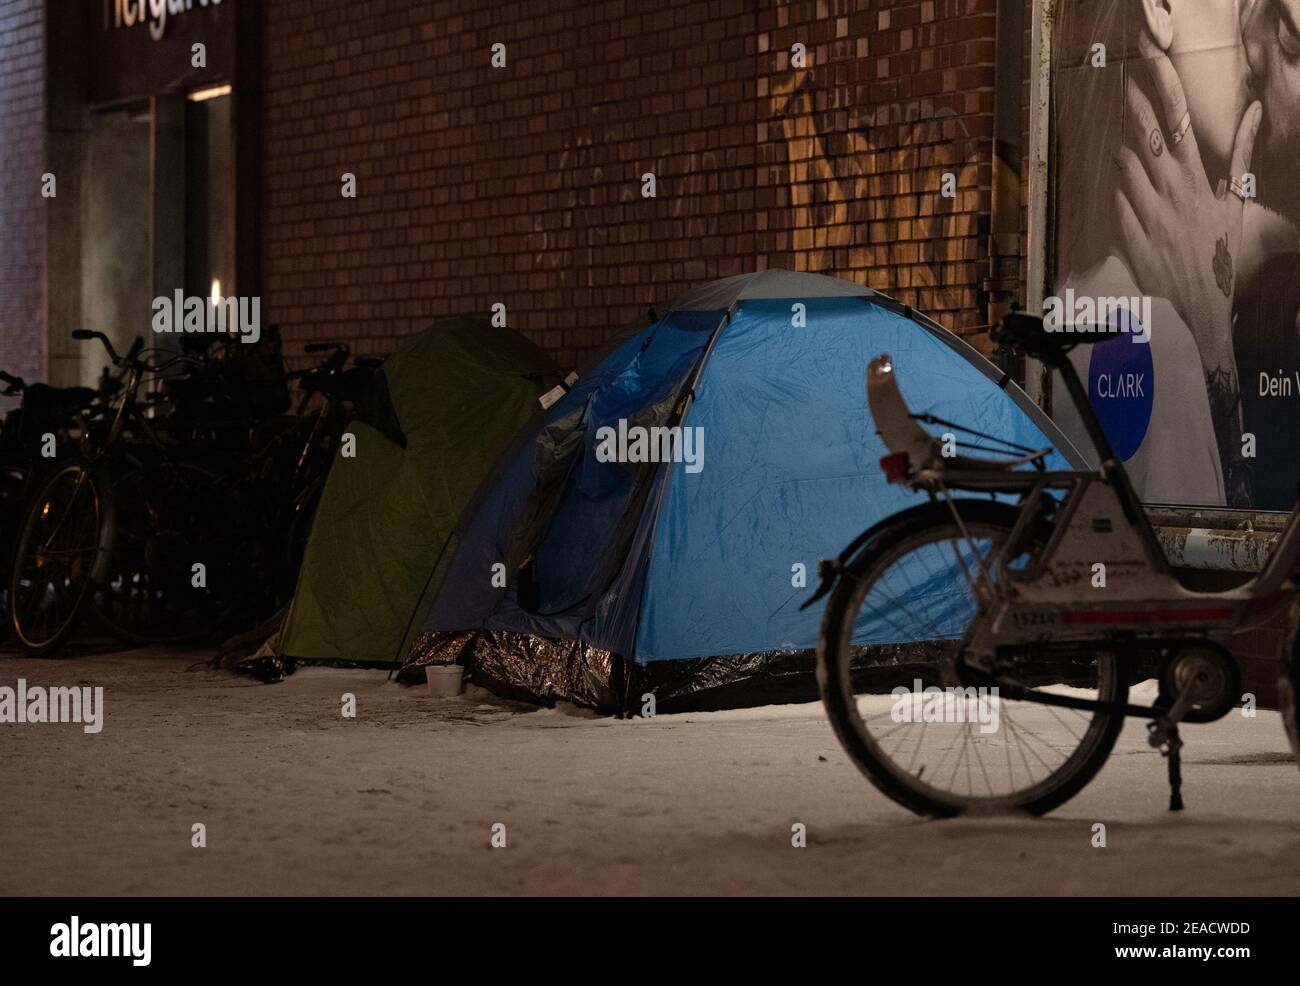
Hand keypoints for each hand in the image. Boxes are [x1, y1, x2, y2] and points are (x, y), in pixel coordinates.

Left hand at [1112, 33, 1262, 368]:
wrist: (1198, 307)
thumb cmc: (1219, 254)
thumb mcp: (1236, 205)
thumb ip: (1243, 156)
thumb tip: (1256, 113)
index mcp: (1199, 181)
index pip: (1178, 122)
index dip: (1162, 88)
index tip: (1149, 63)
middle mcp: (1171, 193)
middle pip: (1145, 136)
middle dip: (1135, 108)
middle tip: (1127, 87)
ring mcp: (1147, 214)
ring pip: (1125, 167)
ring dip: (1126, 157)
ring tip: (1133, 156)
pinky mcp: (1128, 236)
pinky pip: (1115, 202)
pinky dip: (1119, 195)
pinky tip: (1126, 196)